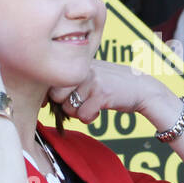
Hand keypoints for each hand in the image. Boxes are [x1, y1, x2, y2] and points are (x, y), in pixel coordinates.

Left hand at [52, 62, 176, 126]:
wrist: (142, 88)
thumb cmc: (112, 85)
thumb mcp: (90, 76)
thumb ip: (69, 82)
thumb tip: (41, 100)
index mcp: (78, 64)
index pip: (51, 81)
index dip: (51, 96)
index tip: (57, 102)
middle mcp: (83, 69)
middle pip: (56, 95)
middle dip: (66, 105)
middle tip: (80, 103)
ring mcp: (93, 80)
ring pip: (70, 107)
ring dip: (80, 112)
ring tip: (92, 105)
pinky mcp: (102, 93)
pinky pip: (84, 115)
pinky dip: (91, 118)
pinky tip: (100, 110)